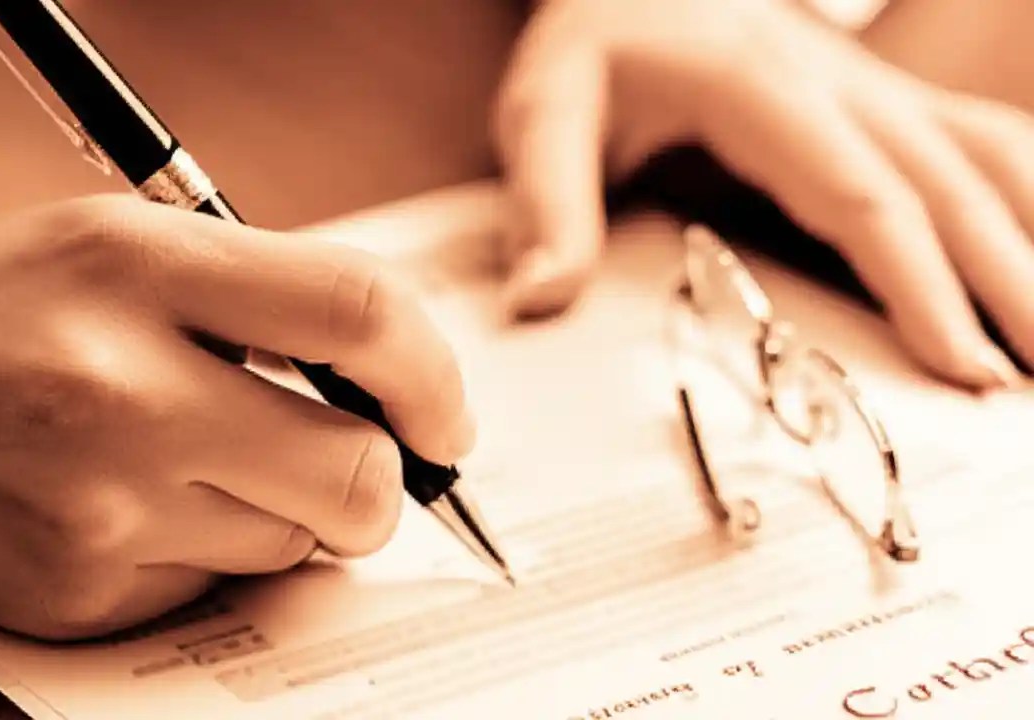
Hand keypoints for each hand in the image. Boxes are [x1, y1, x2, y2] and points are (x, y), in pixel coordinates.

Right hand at [0, 194, 473, 639]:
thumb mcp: (108, 242)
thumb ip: (253, 296)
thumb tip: (387, 387)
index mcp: (133, 263)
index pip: (359, 313)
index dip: (433, 375)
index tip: (442, 414)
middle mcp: (114, 385)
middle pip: (355, 473)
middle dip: (380, 480)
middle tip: (349, 463)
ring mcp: (90, 505)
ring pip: (293, 544)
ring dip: (281, 512)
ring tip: (191, 461)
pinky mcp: (67, 593)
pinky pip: (211, 587)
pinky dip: (203, 552)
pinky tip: (125, 506)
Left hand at [495, 0, 1033, 390]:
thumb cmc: (594, 47)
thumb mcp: (545, 108)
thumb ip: (546, 202)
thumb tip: (538, 302)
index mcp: (762, 91)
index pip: (864, 197)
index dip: (921, 284)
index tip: (960, 368)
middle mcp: (841, 83)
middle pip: (951, 187)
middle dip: (1009, 287)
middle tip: (1033, 392)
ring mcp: (874, 90)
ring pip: (989, 158)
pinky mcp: (883, 104)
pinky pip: (981, 144)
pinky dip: (1031, 198)